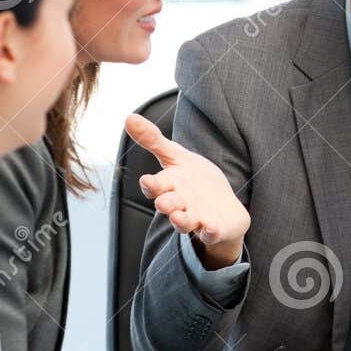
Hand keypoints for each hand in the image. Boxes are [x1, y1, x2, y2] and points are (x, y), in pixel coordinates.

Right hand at [126, 114, 249, 268]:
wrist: (222, 205)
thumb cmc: (194, 181)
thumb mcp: (176, 157)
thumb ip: (153, 141)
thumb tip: (128, 117)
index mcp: (170, 186)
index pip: (156, 186)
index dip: (151, 185)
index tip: (146, 180)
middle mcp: (180, 204)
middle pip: (169, 205)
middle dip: (165, 204)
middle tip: (162, 203)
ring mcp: (197, 218)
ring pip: (185, 222)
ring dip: (181, 221)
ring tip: (178, 218)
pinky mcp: (215, 229)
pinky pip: (211, 233)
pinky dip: (211, 232)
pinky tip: (212, 228)